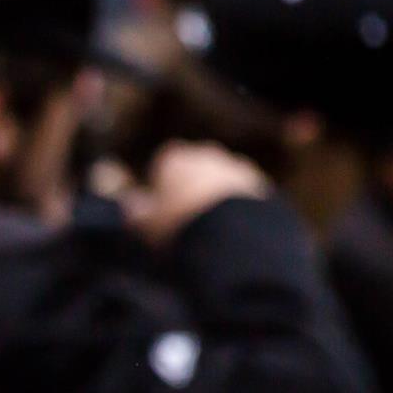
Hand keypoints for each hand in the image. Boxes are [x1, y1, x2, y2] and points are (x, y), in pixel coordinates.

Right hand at [121, 140, 269, 246]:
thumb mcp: (146, 226)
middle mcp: (208, 155)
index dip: (160, 188)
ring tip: (210, 235)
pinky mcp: (263, 187)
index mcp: (176, 158)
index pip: (163, 164)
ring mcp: (238, 169)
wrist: (236, 237)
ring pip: (221, 184)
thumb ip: (135, 214)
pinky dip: (238, 213)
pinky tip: (232, 237)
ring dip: (216, 202)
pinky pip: (244, 199)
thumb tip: (129, 209)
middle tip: (185, 223)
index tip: (159, 212)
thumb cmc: (180, 227)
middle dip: (190, 191)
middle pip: (195, 171)